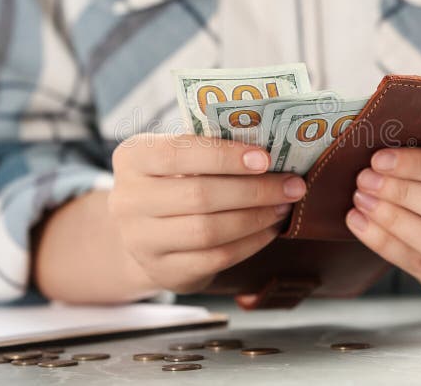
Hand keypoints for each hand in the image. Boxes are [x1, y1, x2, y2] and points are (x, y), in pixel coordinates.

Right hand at [109, 134, 305, 293]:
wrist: (143, 234)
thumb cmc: (171, 183)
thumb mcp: (176, 159)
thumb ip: (209, 150)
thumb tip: (270, 148)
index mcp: (133, 158)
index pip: (178, 153)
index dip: (224, 156)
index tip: (265, 158)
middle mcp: (129, 200)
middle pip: (199, 195)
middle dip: (254, 190)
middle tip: (291, 185)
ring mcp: (142, 241)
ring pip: (209, 230)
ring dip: (255, 218)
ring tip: (283, 206)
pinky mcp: (165, 272)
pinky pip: (216, 258)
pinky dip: (250, 243)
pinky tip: (269, 229)